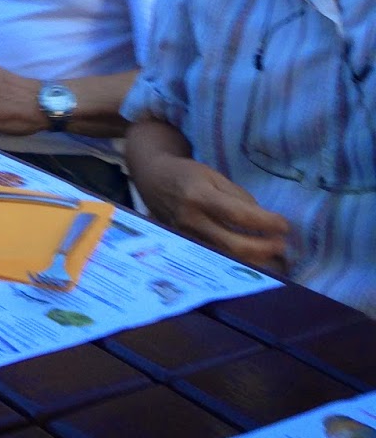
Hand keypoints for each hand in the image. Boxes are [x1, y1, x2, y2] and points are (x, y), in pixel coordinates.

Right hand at [141, 155, 289, 270]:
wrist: (152, 180)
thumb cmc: (186, 174)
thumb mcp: (212, 175)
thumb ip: (237, 196)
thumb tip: (262, 219)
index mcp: (199, 195)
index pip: (238, 214)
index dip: (264, 222)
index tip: (284, 225)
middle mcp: (191, 220)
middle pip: (232, 244)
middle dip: (263, 248)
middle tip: (281, 245)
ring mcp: (187, 237)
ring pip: (225, 258)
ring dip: (254, 261)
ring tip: (273, 257)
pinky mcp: (185, 248)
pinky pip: (215, 259)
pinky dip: (236, 263)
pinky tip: (252, 261)